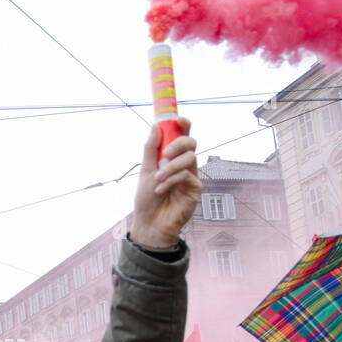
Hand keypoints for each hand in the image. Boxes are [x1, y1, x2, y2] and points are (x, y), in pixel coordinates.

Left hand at [131, 116, 201, 247]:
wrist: (150, 222)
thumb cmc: (147, 199)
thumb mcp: (146, 170)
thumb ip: (151, 149)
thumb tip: (155, 126)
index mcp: (172, 157)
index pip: (182, 135)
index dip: (184, 125)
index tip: (179, 119)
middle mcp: (184, 164)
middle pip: (191, 143)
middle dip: (178, 143)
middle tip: (165, 152)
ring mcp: (191, 176)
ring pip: (189, 158)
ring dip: (171, 167)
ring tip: (157, 179)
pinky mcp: (195, 189)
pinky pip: (187, 176)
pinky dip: (171, 180)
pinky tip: (161, 189)